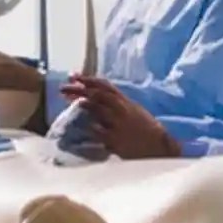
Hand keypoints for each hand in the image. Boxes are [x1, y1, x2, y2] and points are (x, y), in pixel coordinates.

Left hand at [59, 75, 180, 158]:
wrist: (158, 147)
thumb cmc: (146, 130)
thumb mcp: (135, 112)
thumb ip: (118, 105)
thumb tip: (98, 99)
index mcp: (126, 102)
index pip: (105, 86)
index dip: (88, 79)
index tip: (73, 76)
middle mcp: (122, 110)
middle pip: (98, 94)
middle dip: (79, 89)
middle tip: (63, 88)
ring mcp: (118, 124)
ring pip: (97, 108)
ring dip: (82, 102)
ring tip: (69, 99)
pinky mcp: (114, 139)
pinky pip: (98, 130)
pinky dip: (88, 125)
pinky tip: (79, 124)